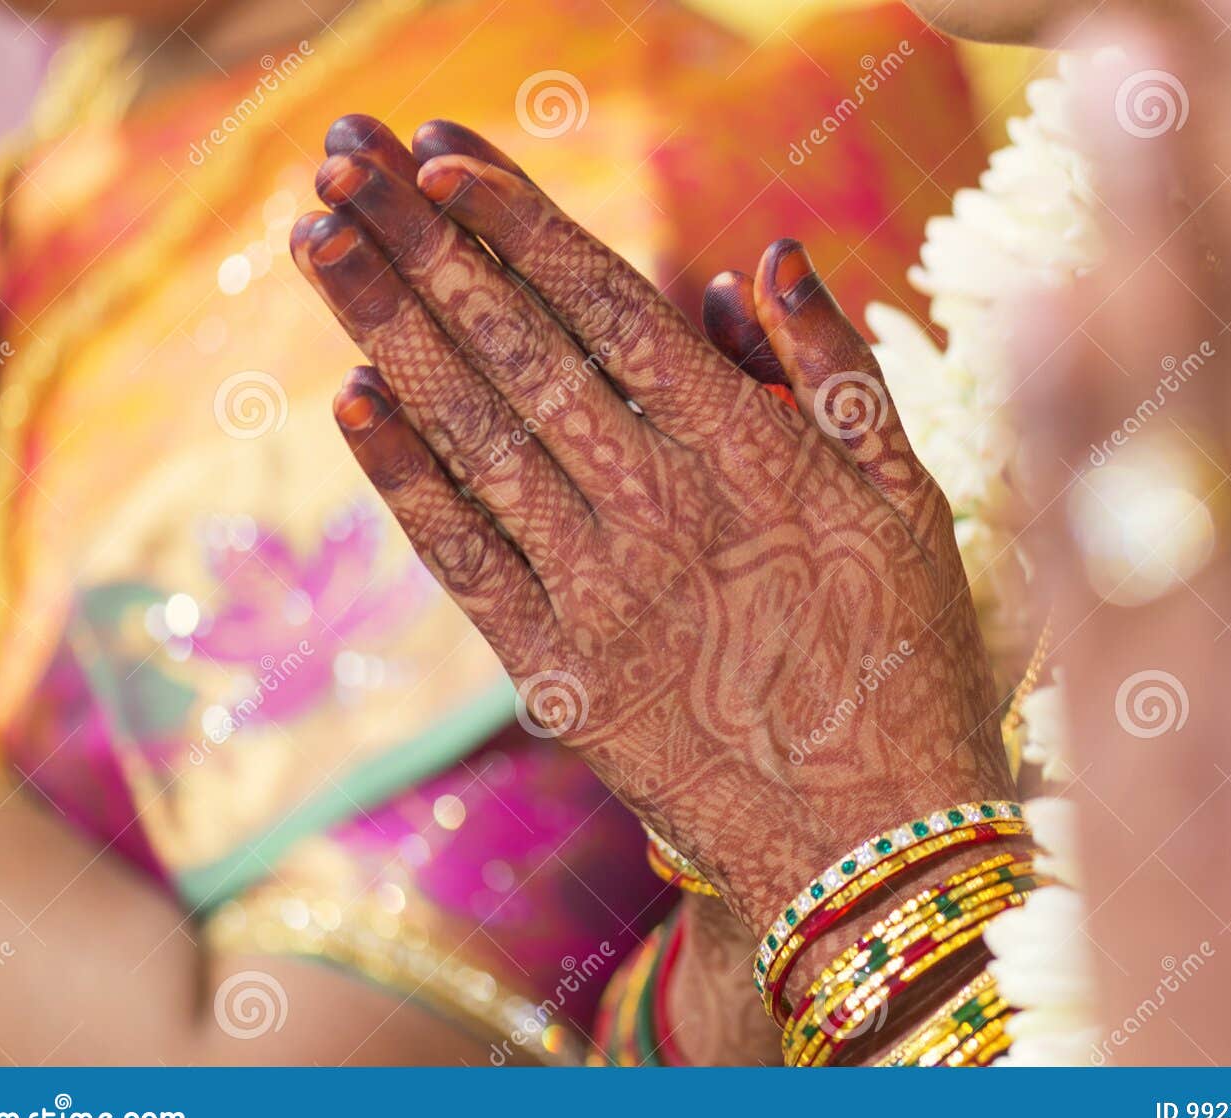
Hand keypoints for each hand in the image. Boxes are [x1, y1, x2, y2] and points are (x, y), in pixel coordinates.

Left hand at [291, 117, 1012, 934]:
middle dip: (422, 244)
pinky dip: (404, 478)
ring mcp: (598, 589)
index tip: (444, 162)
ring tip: (318, 243)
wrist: (878, 843)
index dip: (520, 228)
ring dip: (386, 330)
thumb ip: (837, 371)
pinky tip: (350, 402)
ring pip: (473, 433)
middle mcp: (658, 502)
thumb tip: (762, 257)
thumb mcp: (912, 497)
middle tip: (343, 161)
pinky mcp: (560, 675)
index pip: (609, 308)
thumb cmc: (910, 660)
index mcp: (747, 448)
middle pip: (517, 347)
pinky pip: (464, 558)